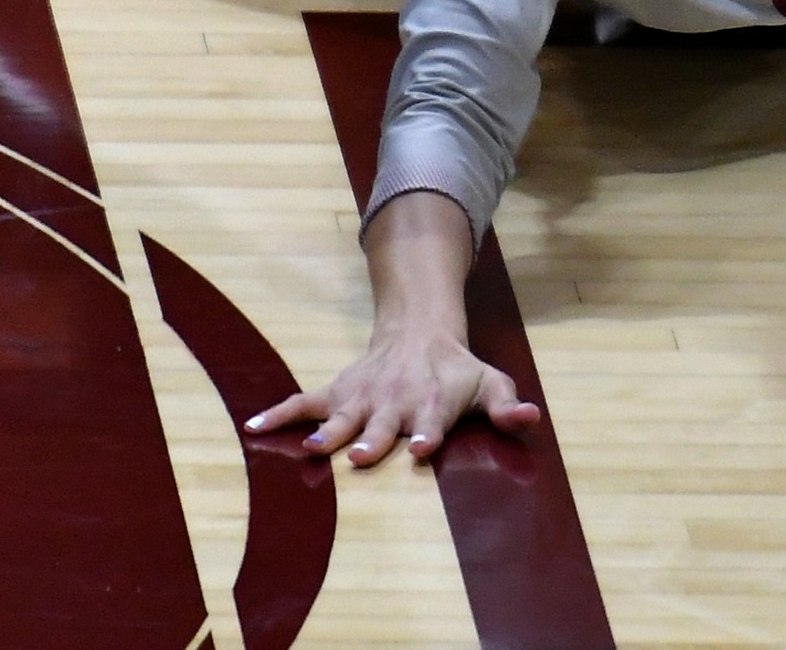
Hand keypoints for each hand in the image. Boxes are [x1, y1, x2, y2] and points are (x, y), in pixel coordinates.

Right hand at [245, 326, 540, 468]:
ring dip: (326, 432)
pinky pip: (305, 402)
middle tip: (358, 456)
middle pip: (381, 425)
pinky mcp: (338, 392)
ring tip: (309, 450)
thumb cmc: (457, 369)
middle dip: (370, 440)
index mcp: (432, 402)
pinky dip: (279, 412)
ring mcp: (362, 396)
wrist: (419, 330)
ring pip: (340, 416)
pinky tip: (254, 424)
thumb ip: (508, 406)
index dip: (428, 435)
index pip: (432, 421)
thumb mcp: (490, 383)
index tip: (422, 449)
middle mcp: (394, 400)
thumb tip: (531, 419)